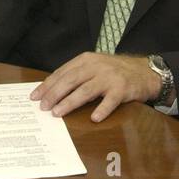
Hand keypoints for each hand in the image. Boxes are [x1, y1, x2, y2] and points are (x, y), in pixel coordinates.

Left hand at [30, 53, 161, 122]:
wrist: (143, 71)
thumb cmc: (113, 71)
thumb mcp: (93, 66)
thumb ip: (76, 75)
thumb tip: (51, 91)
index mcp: (86, 60)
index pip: (62, 73)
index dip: (47, 85)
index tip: (34, 97)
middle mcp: (96, 66)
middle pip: (70, 80)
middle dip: (54, 94)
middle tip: (43, 107)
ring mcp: (109, 77)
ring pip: (86, 90)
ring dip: (70, 102)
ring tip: (58, 113)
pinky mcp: (122, 89)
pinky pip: (110, 100)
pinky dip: (102, 109)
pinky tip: (94, 118)